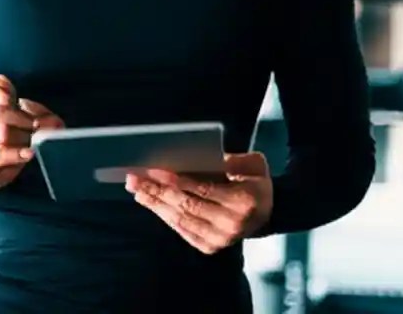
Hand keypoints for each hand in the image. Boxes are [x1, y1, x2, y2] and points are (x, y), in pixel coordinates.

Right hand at [0, 75, 64, 187]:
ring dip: (22, 136)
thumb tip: (52, 122)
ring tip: (30, 140)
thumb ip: (35, 111)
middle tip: (33, 125)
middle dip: (21, 118)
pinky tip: (28, 153)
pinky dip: (17, 153)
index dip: (5, 94)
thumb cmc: (6, 133)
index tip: (17, 101)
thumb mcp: (21, 115)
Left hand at [125, 152, 272, 254]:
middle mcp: (232, 224)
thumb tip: (198, 155)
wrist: (267, 213)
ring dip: (155, 204)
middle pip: (187, 205)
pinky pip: (182, 230)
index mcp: (244, 200)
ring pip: (181, 219)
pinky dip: (165, 216)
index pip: (203, 189)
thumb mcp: (252, 164)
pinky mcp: (210, 247)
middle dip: (157, 191)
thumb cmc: (255, 182)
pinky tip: (151, 204)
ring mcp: (221, 239)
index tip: (153, 170)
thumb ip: (230, 160)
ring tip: (137, 190)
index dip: (176, 180)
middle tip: (134, 179)